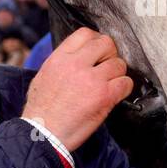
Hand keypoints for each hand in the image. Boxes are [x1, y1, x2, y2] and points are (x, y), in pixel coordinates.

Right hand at [22, 28, 133, 150]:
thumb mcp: (43, 77)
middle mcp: (76, 64)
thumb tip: (76, 58)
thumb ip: (61, 63)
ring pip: (119, 63)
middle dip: (110, 54)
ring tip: (109, 84)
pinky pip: (125, 83)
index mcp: (59, 58)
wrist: (42, 134)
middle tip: (107, 67)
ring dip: (117, 73)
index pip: (85, 33)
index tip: (98, 51)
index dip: (96, 40)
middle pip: (106, 43)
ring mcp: (92, 79)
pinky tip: (116, 94)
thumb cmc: (40, 112)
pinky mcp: (104, 96)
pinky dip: (124, 88)